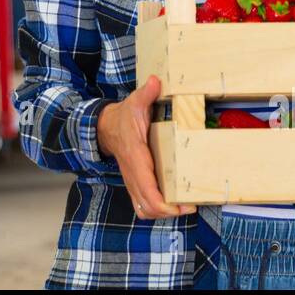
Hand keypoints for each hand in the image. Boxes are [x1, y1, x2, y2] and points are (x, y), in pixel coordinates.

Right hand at [98, 75, 195, 220]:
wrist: (105, 127)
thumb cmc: (123, 117)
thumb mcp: (134, 102)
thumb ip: (146, 93)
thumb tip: (156, 81)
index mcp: (135, 157)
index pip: (147, 189)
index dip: (164, 203)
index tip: (182, 205)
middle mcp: (132, 173)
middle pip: (148, 206)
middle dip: (169, 212)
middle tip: (189, 207)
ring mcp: (131, 180)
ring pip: (144, 209)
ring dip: (162, 214)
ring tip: (182, 208)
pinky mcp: (133, 183)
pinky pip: (141, 205)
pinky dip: (155, 209)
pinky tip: (170, 206)